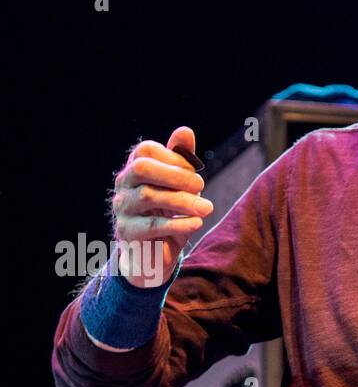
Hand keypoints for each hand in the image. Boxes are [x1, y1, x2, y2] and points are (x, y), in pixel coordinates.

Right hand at [111, 126, 212, 287]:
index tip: (194, 172)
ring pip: (149, 196)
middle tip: (201, 185)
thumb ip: (180, 160)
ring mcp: (122, 209)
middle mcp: (123, 186)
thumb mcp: (178, 188)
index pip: (145, 150)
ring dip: (183, 201)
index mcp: (134, 170)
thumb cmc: (168, 215)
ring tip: (207, 208)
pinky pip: (152, 225)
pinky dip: (179, 222)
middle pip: (142, 168)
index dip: (172, 157)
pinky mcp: (128, 233)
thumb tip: (185, 131)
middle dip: (175, 175)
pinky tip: (197, 223)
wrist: (154, 254)